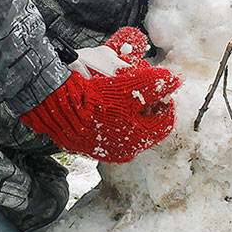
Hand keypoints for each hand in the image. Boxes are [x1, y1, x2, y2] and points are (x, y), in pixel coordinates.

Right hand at [22, 30, 180, 162]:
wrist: (54, 103)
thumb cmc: (93, 96)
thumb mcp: (129, 85)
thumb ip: (155, 83)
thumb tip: (177, 80)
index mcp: (139, 138)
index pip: (165, 122)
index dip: (164, 101)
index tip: (158, 86)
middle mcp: (124, 150)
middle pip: (145, 125)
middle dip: (145, 104)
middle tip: (138, 85)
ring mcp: (105, 150)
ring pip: (126, 127)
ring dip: (127, 110)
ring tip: (118, 91)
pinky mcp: (87, 146)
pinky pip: (107, 130)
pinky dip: (109, 116)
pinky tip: (101, 102)